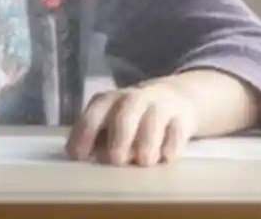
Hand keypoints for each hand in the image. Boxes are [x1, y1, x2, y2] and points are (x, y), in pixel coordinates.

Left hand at [66, 78, 199, 166]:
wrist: (176, 98)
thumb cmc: (132, 118)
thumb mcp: (111, 122)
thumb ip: (97, 139)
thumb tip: (83, 159)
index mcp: (108, 101)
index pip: (92, 116)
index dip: (84, 136)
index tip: (78, 157)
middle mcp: (132, 100)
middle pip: (124, 115)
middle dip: (119, 138)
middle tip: (115, 160)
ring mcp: (159, 106)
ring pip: (152, 120)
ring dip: (147, 142)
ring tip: (143, 162)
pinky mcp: (182, 117)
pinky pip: (177, 130)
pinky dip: (172, 145)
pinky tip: (166, 158)